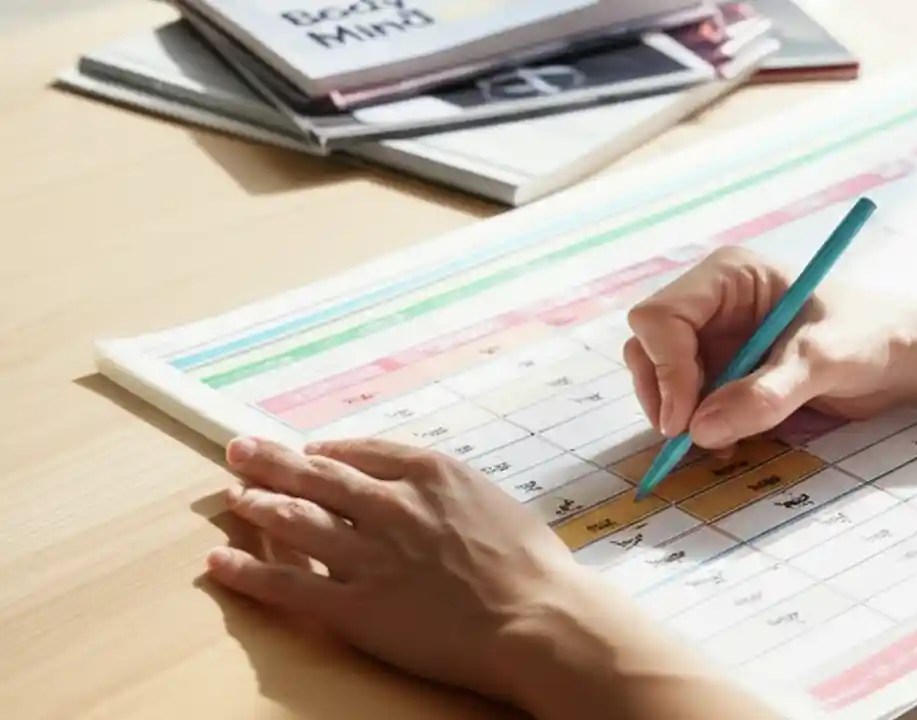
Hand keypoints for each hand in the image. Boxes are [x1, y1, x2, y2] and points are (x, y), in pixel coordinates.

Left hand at [204, 436, 592, 704]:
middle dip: (272, 461)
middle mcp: (389, 505)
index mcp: (429, 473)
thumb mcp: (495, 500)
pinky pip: (287, 584)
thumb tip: (428, 486)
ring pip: (294, 522)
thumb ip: (451, 490)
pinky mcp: (353, 606)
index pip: (361, 452)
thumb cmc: (533, 566)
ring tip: (232, 495)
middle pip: (316, 476)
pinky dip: (248, 571)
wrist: (535, 618)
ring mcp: (367, 555)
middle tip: (240, 450)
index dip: (327, 450)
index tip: (309, 451)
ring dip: (257, 505)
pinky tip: (220, 560)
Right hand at [623, 247, 916, 449]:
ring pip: (659, 379)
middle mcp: (711, 304)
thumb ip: (764, 395)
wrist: (902, 359)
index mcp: (727, 276)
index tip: (684, 420)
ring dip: (679, 416)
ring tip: (716, 444)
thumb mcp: (821, 362)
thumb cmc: (870, 336)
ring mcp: (713, 339)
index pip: (660, 316)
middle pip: (648, 347)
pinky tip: (727, 443)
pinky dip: (696, 428)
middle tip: (688, 439)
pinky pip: (686, 402)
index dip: (665, 369)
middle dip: (664, 394)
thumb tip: (701, 431)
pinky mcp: (722, 373)